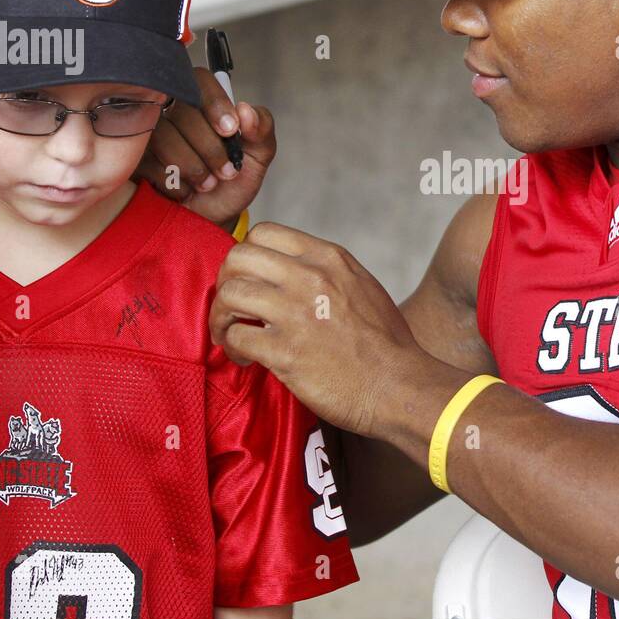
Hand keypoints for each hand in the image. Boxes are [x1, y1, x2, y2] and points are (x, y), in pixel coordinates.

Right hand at [136, 66, 275, 227]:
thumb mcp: (256, 158)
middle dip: (210, 147)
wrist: (209, 219)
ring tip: (206, 184)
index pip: (200, 81)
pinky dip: (172, 181)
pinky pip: (146, 160)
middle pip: (181, 109)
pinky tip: (182, 189)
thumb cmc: (229, 184)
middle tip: (226, 172)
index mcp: (202, 102)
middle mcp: (170, 111)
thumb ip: (261, 131)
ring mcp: (146, 132)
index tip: (230, 131)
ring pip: (163, 135)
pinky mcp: (131, 156)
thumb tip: (247, 110)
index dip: (215, 105)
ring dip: (192, 166)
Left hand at [208, 222, 453, 438]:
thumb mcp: (362, 285)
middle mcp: (309, 278)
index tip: (249, 277)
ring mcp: (295, 313)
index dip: (248, 255)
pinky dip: (232, 347)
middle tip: (232, 305)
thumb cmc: (385, 343)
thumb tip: (292, 268)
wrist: (396, 385)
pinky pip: (236, 336)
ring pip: (229, 294)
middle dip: (226, 281)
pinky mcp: (284, 351)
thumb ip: (327, 270)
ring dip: (221, 316)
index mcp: (328, 258)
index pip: (265, 233)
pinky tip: (245, 357)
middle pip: (238, 258)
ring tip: (230, 333)